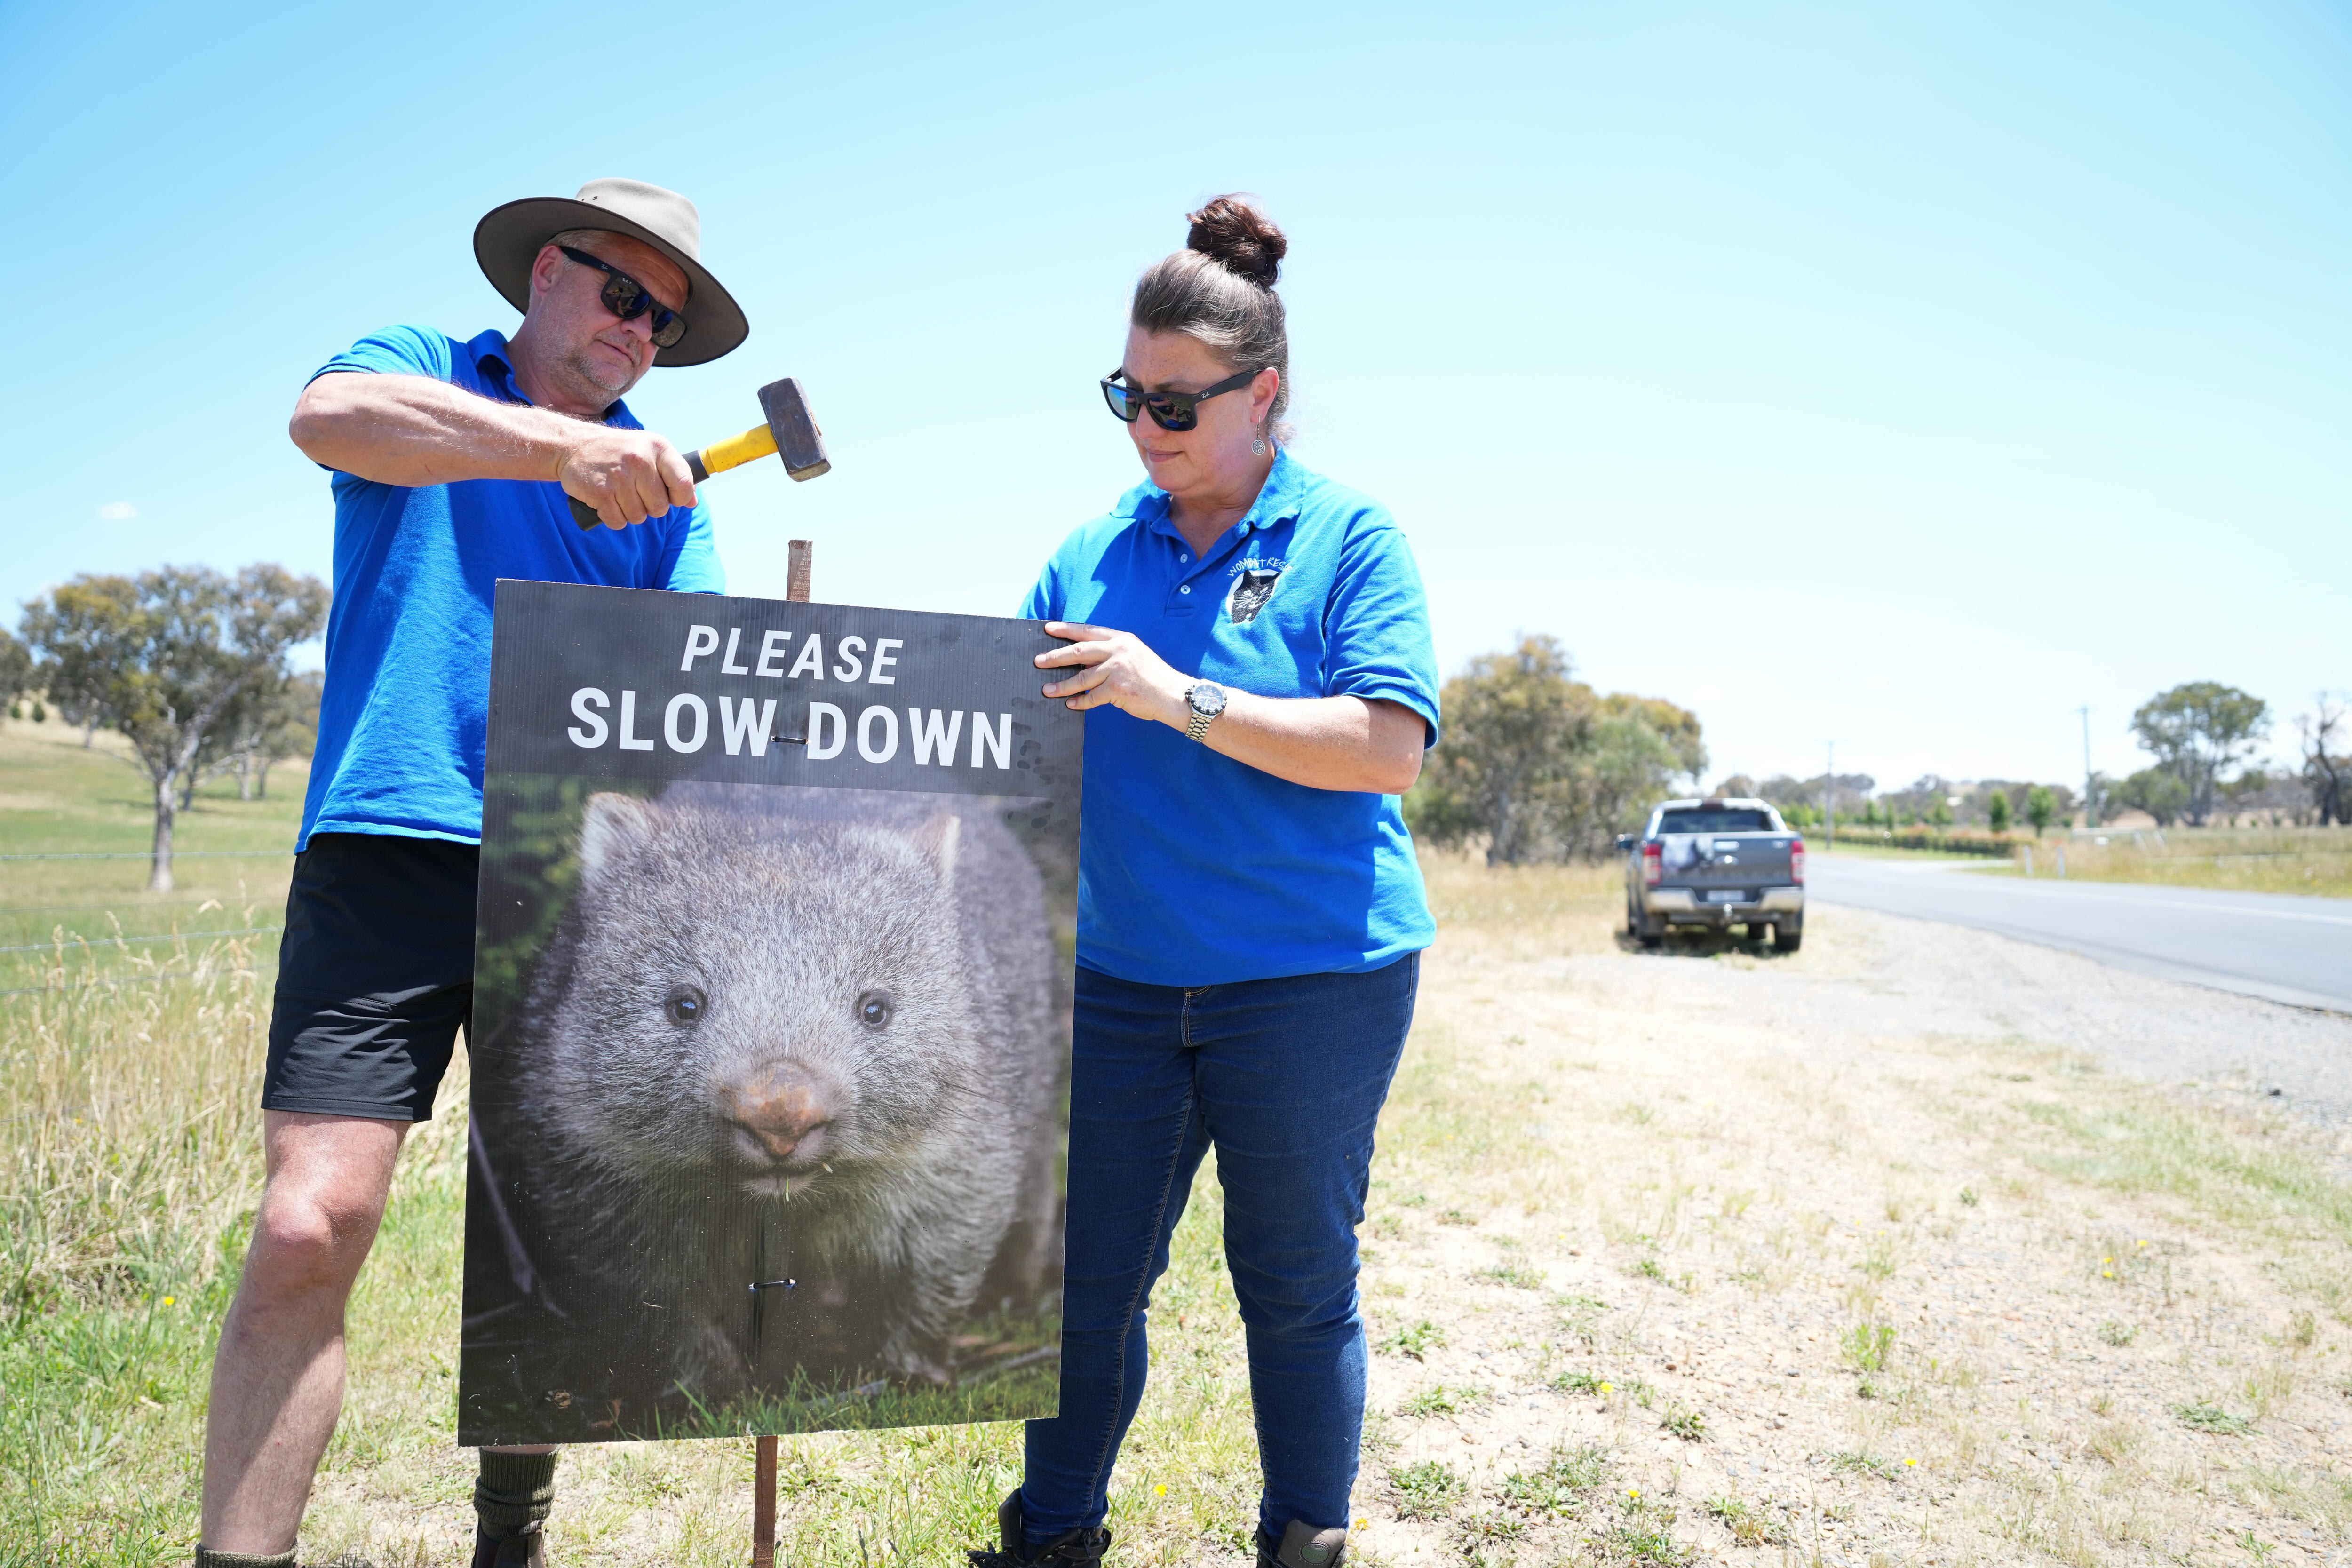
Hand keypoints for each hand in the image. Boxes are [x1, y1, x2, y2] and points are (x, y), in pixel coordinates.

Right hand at [556, 427, 696, 528]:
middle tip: (636, 493)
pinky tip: (606, 500)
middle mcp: (639, 460)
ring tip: (619, 493)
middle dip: (650, 507)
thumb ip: (674, 473)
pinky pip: (618, 522)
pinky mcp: (600, 492)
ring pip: (638, 517)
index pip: (684, 483)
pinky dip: (613, 517)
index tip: (673, 498)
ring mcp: (619, 477)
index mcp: (658, 447)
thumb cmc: (618, 451)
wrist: (573, 445)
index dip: (681, 497)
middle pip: (660, 507)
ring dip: (630, 512)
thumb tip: (692, 501)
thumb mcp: (649, 450)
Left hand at [1036, 623, 1190, 726]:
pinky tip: (1071, 704)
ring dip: (1062, 685)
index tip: (1048, 629)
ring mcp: (1118, 669)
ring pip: (1082, 677)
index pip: (1088, 631)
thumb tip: (1084, 658)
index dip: (1066, 629)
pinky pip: (1092, 697)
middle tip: (1039, 661)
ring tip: (1047, 689)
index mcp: (1121, 639)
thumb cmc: (1153, 677)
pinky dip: (1080, 702)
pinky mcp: (1118, 689)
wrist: (1174, 695)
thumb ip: (1112, 653)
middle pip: (1079, 650)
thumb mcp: (1134, 654)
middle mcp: (1119, 650)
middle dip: (1056, 656)